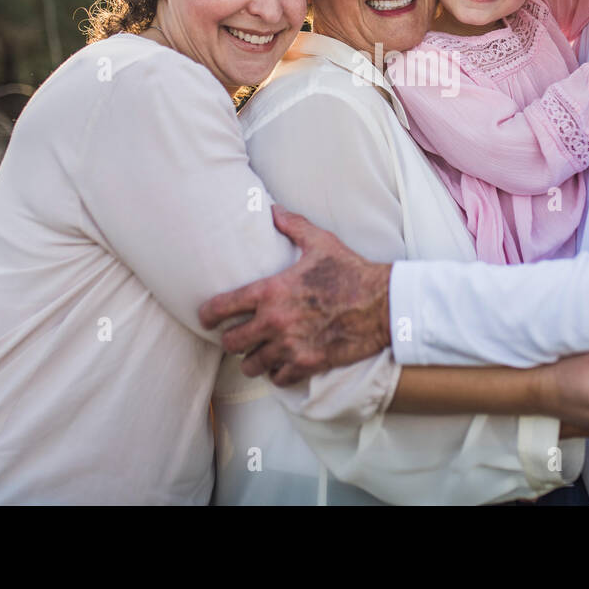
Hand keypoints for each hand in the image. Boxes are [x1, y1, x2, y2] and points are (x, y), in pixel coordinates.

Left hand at [198, 205, 390, 385]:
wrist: (382, 303)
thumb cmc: (351, 271)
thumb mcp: (320, 243)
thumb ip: (292, 226)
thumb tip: (273, 210)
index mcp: (272, 291)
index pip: (223, 307)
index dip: (208, 315)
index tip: (206, 319)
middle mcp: (275, 321)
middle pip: (231, 342)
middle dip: (231, 340)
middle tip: (237, 336)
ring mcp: (290, 345)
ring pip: (251, 364)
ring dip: (252, 359)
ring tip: (257, 352)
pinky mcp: (307, 363)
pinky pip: (278, 378)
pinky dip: (277, 373)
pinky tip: (281, 364)